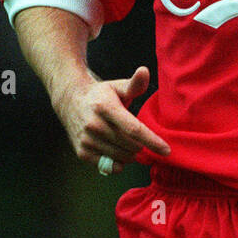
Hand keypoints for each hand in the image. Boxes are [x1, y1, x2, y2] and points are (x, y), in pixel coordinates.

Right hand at [52, 65, 169, 172]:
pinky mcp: (82, 153)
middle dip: (141, 145)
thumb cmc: (101, 95)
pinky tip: (117, 150)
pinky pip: (110, 167)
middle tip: (137, 136)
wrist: (70, 102)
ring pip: (122, 157)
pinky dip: (119, 163)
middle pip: (131, 146)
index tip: (167, 150)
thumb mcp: (117, 87)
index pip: (134, 129)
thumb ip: (134, 84)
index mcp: (106, 107)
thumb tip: (144, 71)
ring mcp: (87, 140)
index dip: (152, 141)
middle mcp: (94, 125)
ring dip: (131, 153)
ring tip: (126, 141)